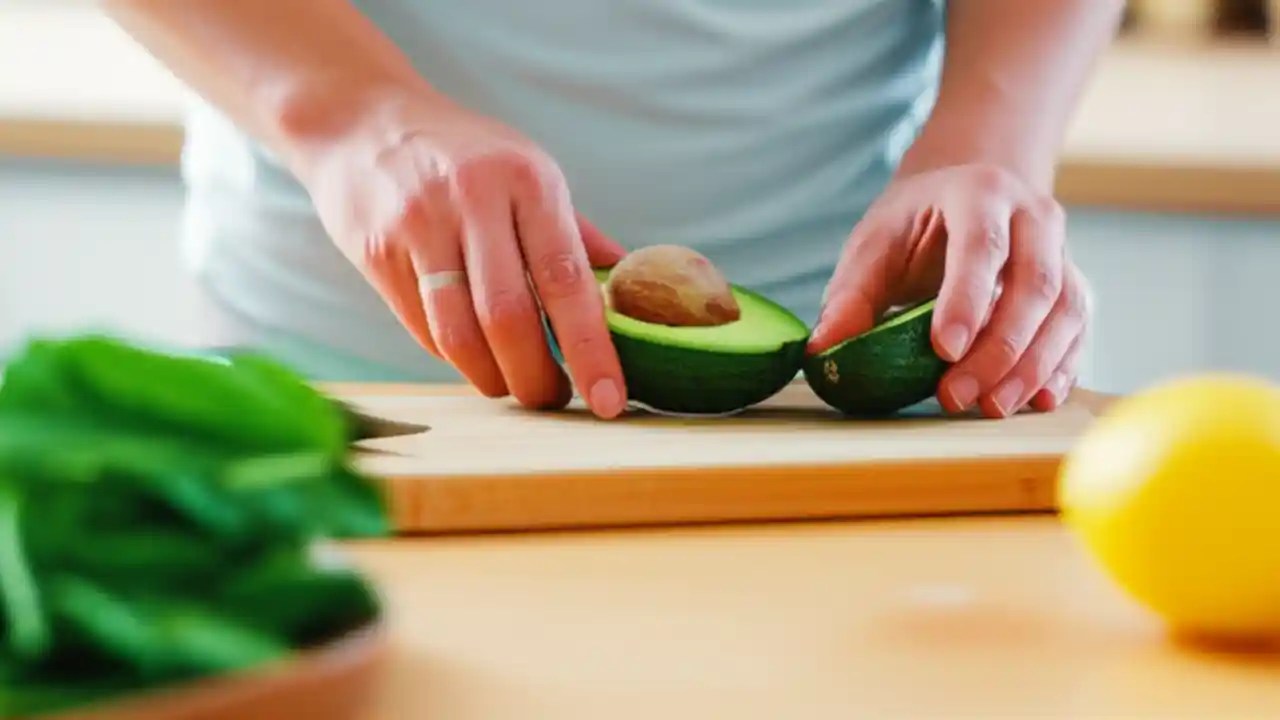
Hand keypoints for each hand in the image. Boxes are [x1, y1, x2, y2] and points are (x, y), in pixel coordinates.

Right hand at [298, 92, 628, 417]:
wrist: (363, 121)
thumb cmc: (467, 157)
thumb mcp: (529, 173)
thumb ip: (577, 235)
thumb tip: (633, 291)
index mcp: (527, 180)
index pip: (567, 279)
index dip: (591, 348)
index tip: (609, 400)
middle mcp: (473, 199)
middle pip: (509, 317)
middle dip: (537, 377)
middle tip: (555, 399)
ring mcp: (419, 225)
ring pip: (459, 334)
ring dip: (493, 379)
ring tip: (513, 387)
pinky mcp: (377, 252)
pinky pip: (425, 330)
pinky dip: (457, 359)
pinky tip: (473, 357)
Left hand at [809, 163, 1090, 417]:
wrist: (966, 195)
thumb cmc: (913, 226)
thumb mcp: (874, 245)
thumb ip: (850, 295)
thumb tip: (822, 349)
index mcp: (980, 193)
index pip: (982, 246)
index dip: (967, 300)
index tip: (944, 351)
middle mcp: (1034, 216)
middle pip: (1035, 284)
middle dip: (998, 348)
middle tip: (955, 396)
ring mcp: (1063, 252)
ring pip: (1065, 310)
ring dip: (1032, 366)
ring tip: (990, 408)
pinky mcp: (1073, 288)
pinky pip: (1078, 331)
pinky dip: (1062, 368)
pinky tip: (1036, 401)